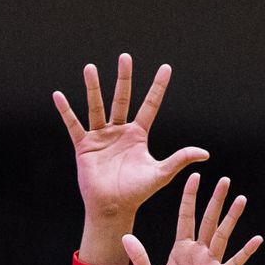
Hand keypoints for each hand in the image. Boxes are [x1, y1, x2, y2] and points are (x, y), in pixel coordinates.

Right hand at [54, 54, 208, 224]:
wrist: (113, 207)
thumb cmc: (137, 193)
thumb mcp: (161, 173)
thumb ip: (180, 159)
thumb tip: (205, 153)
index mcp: (138, 135)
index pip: (150, 105)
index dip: (158, 87)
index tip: (166, 67)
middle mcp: (119, 131)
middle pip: (121, 98)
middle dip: (124, 79)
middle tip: (125, 57)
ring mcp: (101, 137)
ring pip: (96, 107)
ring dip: (93, 88)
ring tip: (90, 68)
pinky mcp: (84, 146)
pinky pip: (74, 125)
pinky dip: (66, 111)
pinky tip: (58, 96)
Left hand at [122, 174, 261, 264]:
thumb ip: (140, 257)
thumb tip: (125, 237)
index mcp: (181, 249)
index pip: (186, 217)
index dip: (190, 197)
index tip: (194, 176)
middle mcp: (198, 252)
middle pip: (208, 220)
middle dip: (215, 200)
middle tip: (224, 179)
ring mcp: (210, 264)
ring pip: (222, 235)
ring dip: (231, 218)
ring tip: (240, 199)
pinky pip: (234, 262)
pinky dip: (245, 251)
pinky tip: (256, 239)